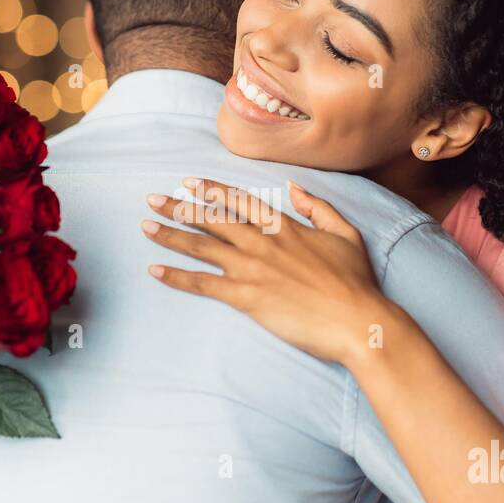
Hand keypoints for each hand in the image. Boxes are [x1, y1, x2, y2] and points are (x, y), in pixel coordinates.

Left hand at [141, 177, 391, 364]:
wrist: (357, 321)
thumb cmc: (356, 282)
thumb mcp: (346, 233)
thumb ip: (318, 208)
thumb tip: (295, 187)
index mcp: (284, 226)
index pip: (239, 201)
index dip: (211, 190)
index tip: (188, 182)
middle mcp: (262, 242)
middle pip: (212, 219)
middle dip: (179, 207)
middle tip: (152, 200)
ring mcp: (252, 268)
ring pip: (202, 246)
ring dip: (170, 235)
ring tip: (145, 227)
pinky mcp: (246, 296)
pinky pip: (203, 284)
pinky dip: (177, 277)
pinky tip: (155, 270)